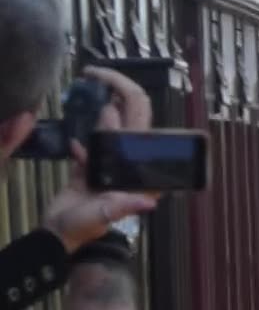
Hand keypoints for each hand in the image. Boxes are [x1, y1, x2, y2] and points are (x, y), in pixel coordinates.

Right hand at [41, 67, 158, 250]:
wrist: (58, 236)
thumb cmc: (85, 227)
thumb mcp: (106, 213)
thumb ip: (122, 198)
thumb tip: (148, 193)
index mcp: (139, 169)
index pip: (143, 125)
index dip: (130, 97)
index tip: (108, 80)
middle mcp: (130, 163)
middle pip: (131, 118)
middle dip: (118, 91)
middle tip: (93, 72)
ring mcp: (111, 163)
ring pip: (111, 126)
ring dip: (101, 110)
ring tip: (87, 87)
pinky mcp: (91, 168)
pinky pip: (90, 145)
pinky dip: (82, 140)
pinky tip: (75, 146)